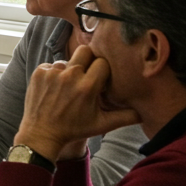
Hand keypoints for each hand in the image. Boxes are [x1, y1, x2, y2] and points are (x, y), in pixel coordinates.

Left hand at [17, 46, 140, 160]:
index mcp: (88, 86)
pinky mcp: (39, 72)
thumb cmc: (74, 129)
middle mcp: (70, 76)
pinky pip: (51, 64)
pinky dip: (54, 74)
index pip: (103, 62)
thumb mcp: (103, 124)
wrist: (41, 134)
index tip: (100, 80)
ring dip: (70, 70)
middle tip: (86, 74)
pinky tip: (55, 88)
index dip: (104, 70)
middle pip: (86, 51)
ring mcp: (52, 73)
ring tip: (68, 87)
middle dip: (88, 61)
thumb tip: (147, 112)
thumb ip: (127, 116)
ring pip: (68, 59)